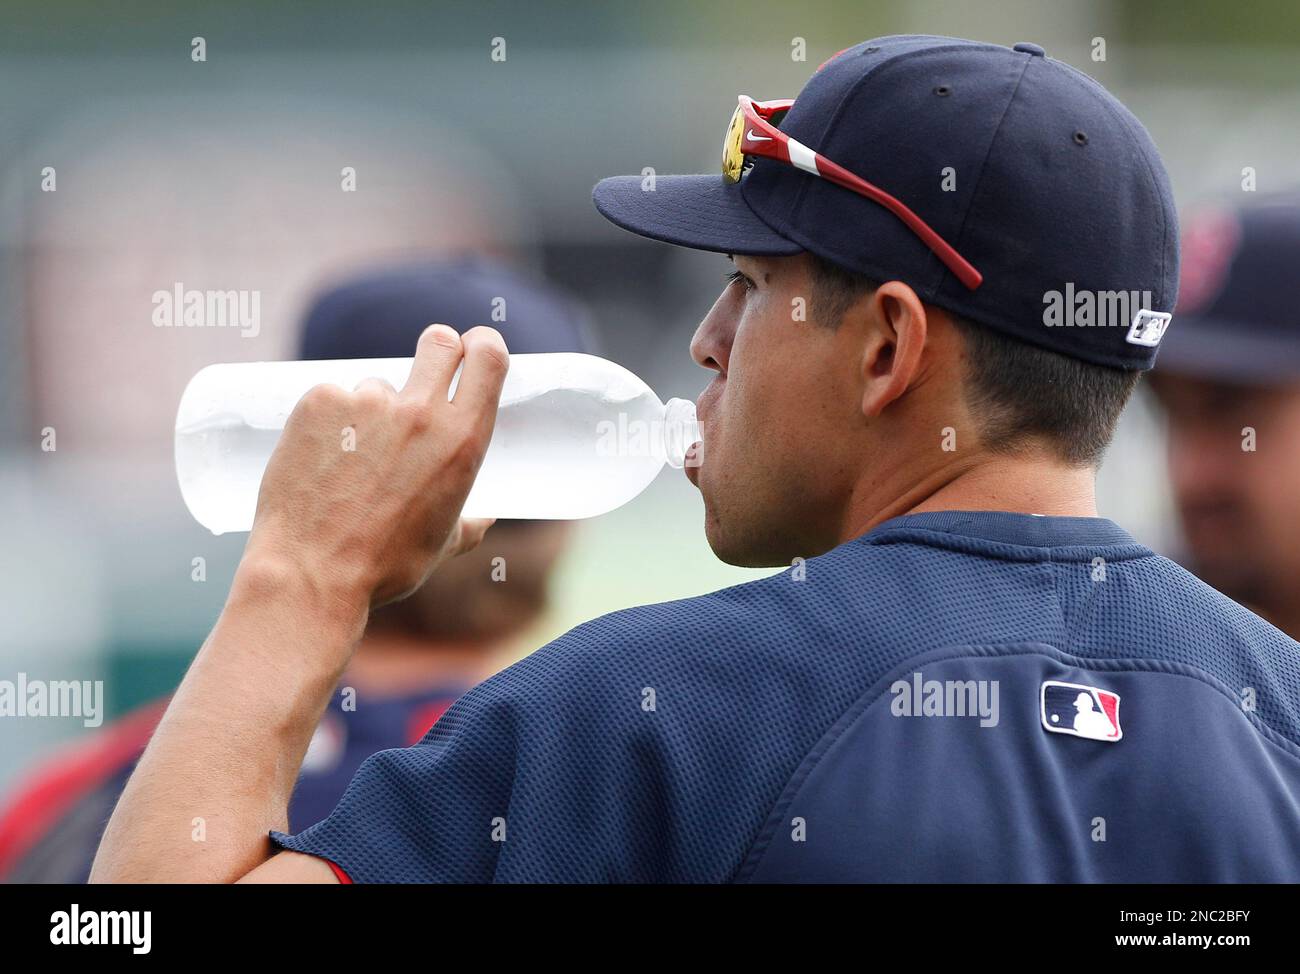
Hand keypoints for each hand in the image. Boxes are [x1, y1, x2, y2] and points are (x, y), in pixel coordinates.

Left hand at [243, 324, 508, 612]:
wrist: (310, 574)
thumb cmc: (382, 566)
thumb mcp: (441, 545)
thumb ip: (468, 524)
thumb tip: (485, 520)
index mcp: (462, 442)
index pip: (488, 358)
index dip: (483, 344)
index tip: (474, 346)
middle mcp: (420, 413)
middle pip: (439, 342)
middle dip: (437, 350)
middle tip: (420, 381)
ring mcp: (366, 403)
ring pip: (375, 387)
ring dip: (369, 415)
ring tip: (350, 469)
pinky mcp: (319, 402)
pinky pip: (331, 401)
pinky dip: (328, 426)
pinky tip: (319, 466)